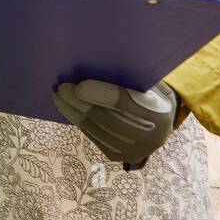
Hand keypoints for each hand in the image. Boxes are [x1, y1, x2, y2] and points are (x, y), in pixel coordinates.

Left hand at [52, 79, 179, 168]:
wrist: (160, 119)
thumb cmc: (149, 91)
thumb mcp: (146, 81)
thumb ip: (129, 76)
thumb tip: (95, 64)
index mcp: (161, 114)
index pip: (128, 104)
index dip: (102, 95)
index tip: (79, 86)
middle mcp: (151, 138)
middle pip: (109, 120)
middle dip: (81, 104)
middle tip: (62, 88)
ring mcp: (134, 151)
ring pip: (97, 130)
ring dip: (73, 113)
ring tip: (58, 97)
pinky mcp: (118, 156)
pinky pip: (93, 137)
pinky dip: (77, 121)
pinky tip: (66, 109)